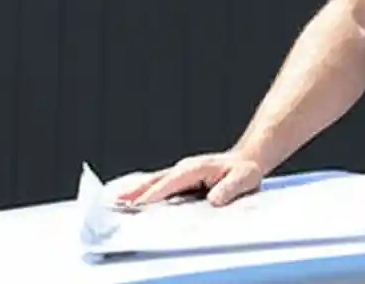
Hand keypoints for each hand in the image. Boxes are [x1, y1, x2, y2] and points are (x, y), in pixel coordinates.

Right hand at [116, 150, 266, 207]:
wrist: (247, 159)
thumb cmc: (245, 170)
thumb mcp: (243, 179)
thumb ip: (229, 189)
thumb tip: (214, 199)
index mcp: (196, 168)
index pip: (171, 183)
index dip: (155, 194)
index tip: (140, 204)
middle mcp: (185, 168)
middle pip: (156, 180)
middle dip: (137, 191)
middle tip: (118, 202)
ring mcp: (181, 171)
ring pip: (155, 181)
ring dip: (136, 190)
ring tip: (118, 200)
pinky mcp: (181, 178)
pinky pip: (160, 183)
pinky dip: (145, 190)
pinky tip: (133, 197)